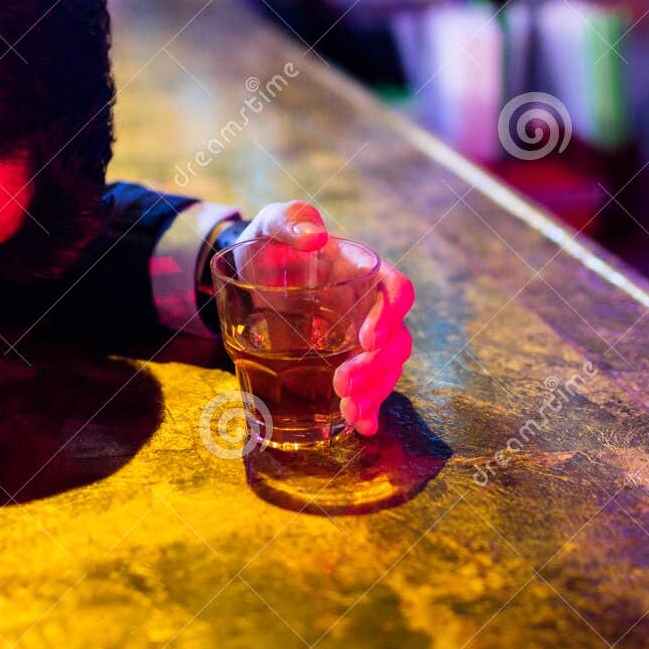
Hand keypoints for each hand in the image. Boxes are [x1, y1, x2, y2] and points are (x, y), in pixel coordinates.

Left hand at [244, 200, 414, 435]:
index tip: (367, 338)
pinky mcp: (343, 362)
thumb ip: (291, 221)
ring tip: (348, 412)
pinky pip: (367, 388)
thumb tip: (315, 236)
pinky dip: (369, 409)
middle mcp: (369, 308)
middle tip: (342, 383)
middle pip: (395, 341)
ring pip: (386, 370)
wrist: (251, 275)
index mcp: (363, 271)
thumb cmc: (269, 244)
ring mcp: (358, 339)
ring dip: (374, 393)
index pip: (397, 290)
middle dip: (376, 367)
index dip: (391, 314)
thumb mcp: (272, 223)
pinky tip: (361, 427)